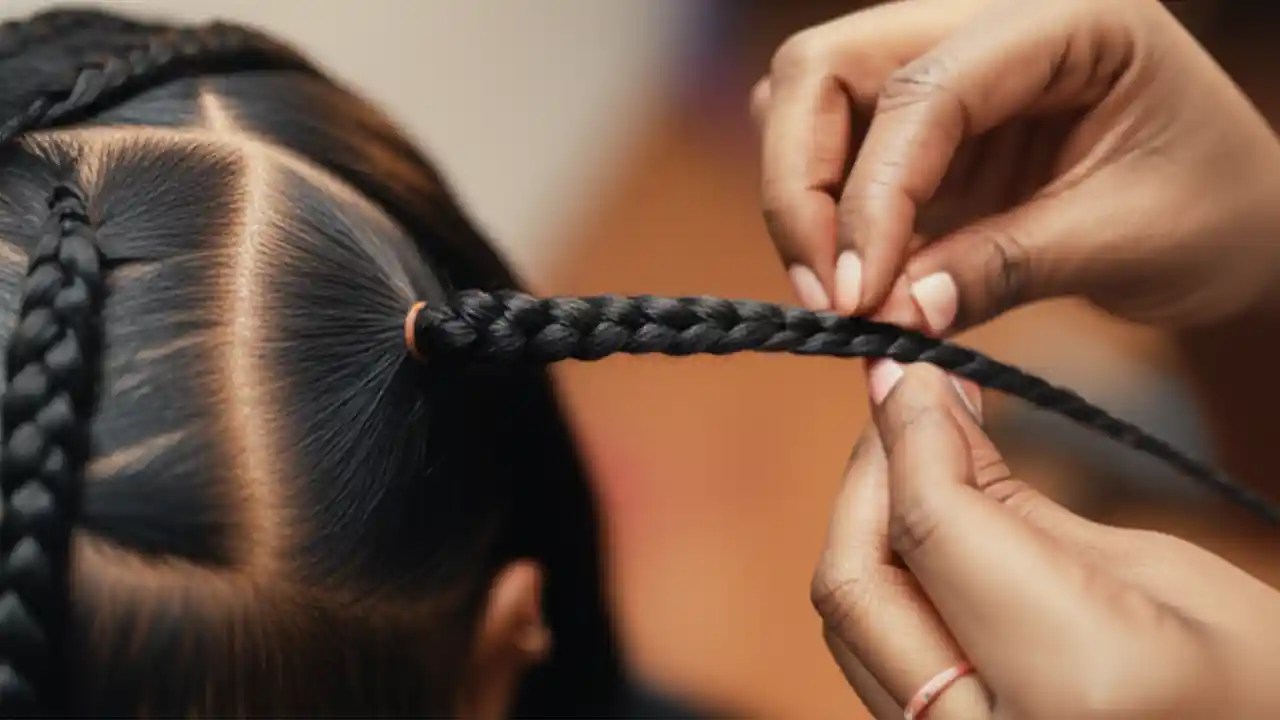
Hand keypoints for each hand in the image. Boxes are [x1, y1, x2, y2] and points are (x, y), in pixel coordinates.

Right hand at [754, 0, 1279, 331]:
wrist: (1237, 220)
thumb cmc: (1213, 215)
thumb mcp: (1123, 243)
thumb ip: (1001, 268)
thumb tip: (891, 315)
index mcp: (1062, 18)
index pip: (921, 90)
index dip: (872, 196)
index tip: (858, 297)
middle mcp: (985, 20)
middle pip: (825, 67)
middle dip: (804, 184)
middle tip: (830, 294)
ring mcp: (945, 64)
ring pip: (809, 98)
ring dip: (801, 194)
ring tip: (840, 290)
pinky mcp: (921, 121)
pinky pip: (833, 145)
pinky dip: (823, 208)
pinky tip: (857, 271)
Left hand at [813, 362, 1279, 718]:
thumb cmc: (1262, 689)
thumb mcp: (1162, 576)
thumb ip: (1014, 503)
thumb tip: (925, 410)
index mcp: (1069, 681)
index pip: (931, 526)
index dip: (907, 430)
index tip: (907, 367)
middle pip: (855, 583)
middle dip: (867, 476)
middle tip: (904, 403)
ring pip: (850, 625)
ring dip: (864, 528)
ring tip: (915, 457)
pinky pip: (877, 661)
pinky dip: (885, 585)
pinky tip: (922, 532)